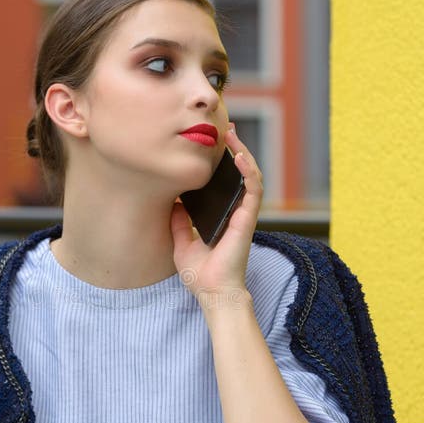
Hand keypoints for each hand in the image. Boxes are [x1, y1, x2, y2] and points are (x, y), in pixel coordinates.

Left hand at [171, 124, 262, 306]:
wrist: (212, 293)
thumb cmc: (201, 275)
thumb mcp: (181, 243)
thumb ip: (179, 223)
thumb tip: (171, 204)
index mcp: (223, 216)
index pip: (225, 182)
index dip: (222, 162)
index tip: (211, 144)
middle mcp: (236, 212)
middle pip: (239, 173)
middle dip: (234, 149)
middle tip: (225, 129)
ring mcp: (243, 214)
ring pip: (250, 176)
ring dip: (243, 153)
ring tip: (232, 134)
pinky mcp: (247, 219)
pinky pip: (252, 189)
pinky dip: (247, 171)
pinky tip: (239, 157)